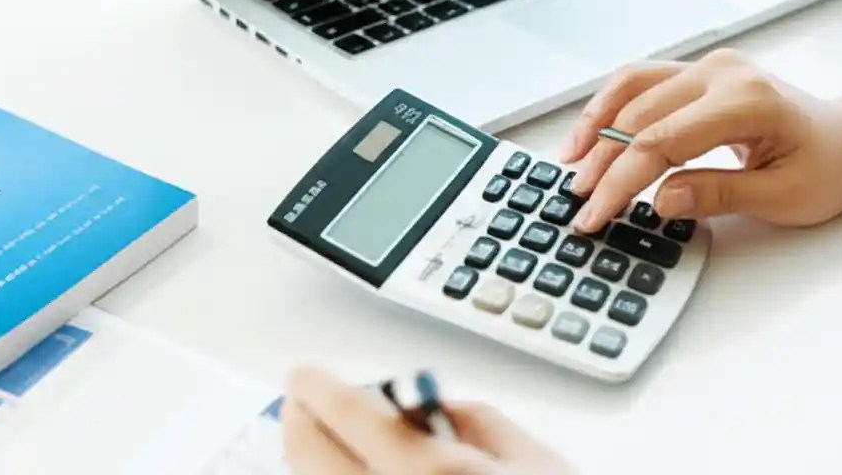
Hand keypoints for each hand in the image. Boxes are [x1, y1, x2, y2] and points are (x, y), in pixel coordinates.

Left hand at [281, 367, 573, 474]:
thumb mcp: (543, 465)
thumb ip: (482, 423)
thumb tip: (436, 406)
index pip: (352, 416)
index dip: (319, 388)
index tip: (306, 375)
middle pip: (311, 459)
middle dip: (299, 423)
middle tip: (301, 403)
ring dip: (310, 463)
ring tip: (323, 445)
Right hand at [560, 49, 841, 231]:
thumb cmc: (826, 168)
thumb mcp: (784, 196)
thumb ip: (720, 194)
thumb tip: (660, 199)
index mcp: (748, 101)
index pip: (662, 141)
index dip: (621, 181)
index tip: (595, 213)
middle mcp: (723, 73)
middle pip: (639, 116)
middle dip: (602, 163)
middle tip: (579, 203)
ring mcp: (708, 67)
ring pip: (631, 87)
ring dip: (595, 125)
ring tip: (570, 164)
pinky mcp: (696, 73)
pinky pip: (641, 83)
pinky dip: (610, 108)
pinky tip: (589, 135)